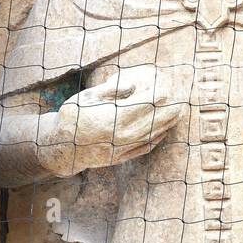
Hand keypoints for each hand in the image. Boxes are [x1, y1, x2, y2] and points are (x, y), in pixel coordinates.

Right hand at [42, 65, 184, 172]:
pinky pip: (145, 147)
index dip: (157, 95)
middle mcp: (121, 136)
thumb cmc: (73, 116)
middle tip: (182, 100)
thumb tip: (134, 85)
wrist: (60, 147)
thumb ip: (112, 90)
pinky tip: (164, 131)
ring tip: (179, 113)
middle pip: (154, 120)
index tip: (166, 87)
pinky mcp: (121, 157)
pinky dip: (157, 138)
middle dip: (169, 109)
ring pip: (152, 135)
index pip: (144, 105)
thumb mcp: (88, 97)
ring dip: (167, 123)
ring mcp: (122, 148)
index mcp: (114, 118)